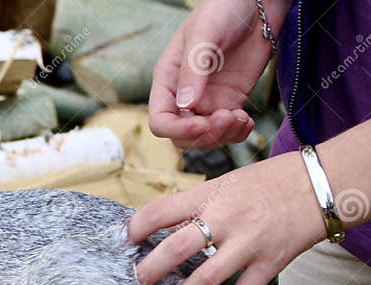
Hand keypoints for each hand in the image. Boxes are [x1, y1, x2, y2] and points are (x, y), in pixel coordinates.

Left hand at [128, 151, 326, 284]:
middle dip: (151, 270)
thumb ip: (194, 205)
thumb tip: (160, 229)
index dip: (136, 227)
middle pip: (177, 248)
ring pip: (208, 278)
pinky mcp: (272, 261)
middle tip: (138, 283)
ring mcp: (249, 242)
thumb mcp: (223, 183)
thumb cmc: (265, 182)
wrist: (320, 183)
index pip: (160, 211)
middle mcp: (226, 218)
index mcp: (210, 195)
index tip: (125, 241)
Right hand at [149, 0, 290, 149]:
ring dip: (223, 137)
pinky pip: (228, 131)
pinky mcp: (229, 103)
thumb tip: (186, 105)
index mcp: (167, 81)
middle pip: (181, 137)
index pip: (160, 121)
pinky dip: (237, 134)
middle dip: (204, 136)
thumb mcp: (204, 35)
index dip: (178, 130)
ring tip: (241, 118)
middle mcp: (183, 97)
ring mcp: (207, 102)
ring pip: (206, 139)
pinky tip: (247, 120)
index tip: (203, 124)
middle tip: (228, 118)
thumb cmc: (222, 11)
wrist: (256, 4)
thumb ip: (193, 70)